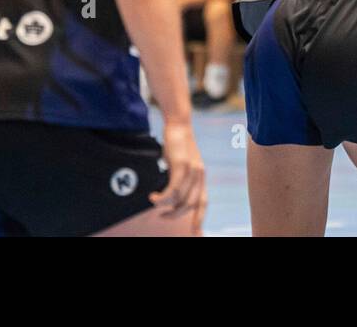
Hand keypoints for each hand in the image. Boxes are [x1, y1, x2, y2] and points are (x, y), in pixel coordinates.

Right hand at [153, 119, 206, 233]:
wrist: (178, 124)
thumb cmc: (176, 146)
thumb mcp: (180, 165)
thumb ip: (179, 180)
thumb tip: (170, 198)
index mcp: (201, 177)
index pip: (203, 202)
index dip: (199, 218)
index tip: (196, 233)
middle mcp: (200, 175)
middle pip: (191, 204)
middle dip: (176, 215)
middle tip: (163, 216)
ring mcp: (192, 170)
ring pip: (180, 199)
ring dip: (166, 206)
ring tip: (155, 204)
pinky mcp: (182, 166)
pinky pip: (173, 190)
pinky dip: (162, 198)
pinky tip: (153, 198)